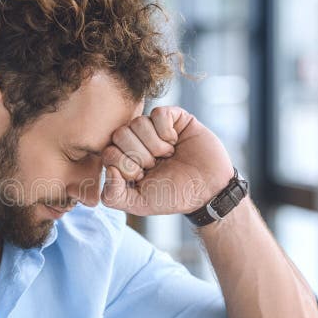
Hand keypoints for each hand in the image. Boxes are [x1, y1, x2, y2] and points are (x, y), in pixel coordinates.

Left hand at [100, 106, 234, 215]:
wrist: (208, 190)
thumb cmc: (174, 196)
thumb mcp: (139, 204)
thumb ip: (114, 196)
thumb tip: (108, 169)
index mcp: (125, 159)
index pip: (109, 152)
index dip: (125, 166)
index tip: (142, 177)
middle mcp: (137, 141)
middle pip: (120, 134)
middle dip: (139, 155)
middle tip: (156, 165)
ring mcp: (154, 128)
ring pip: (138, 122)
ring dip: (155, 145)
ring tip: (168, 155)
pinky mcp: (173, 118)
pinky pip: (158, 113)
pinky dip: (166, 131)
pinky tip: (175, 142)